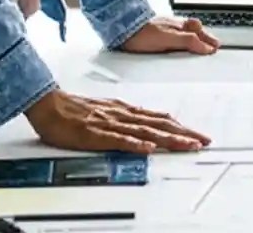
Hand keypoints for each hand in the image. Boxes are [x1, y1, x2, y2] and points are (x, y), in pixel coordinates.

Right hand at [26, 89, 210, 152]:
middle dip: (183, 134)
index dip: (181, 127)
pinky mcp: (95, 133)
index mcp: (126, 111)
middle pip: (158, 125)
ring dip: (167, 139)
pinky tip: (147, 148)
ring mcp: (110, 124)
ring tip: (186, 145)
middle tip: (202, 141)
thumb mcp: (107, 111)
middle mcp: (123, 115)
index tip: (197, 135)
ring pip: (145, 131)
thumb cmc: (75, 110)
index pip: (160, 118)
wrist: (49, 104)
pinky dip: (134, 144)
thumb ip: (127, 118)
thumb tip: (148, 126)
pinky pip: (118, 139)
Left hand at [120, 17, 218, 54]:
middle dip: (204, 37)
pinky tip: (178, 44)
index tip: (216, 48)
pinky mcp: (156, 35)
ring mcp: (165, 29)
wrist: (121, 30)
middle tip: (213, 45)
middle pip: (195, 29)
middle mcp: (174, 26)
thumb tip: (206, 47)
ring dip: (194, 37)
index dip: (209, 40)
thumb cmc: (142, 34)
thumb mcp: (169, 39)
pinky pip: (174, 36)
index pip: (200, 31)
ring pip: (185, 31)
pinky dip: (181, 39)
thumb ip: (188, 42)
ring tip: (201, 44)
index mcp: (180, 26)